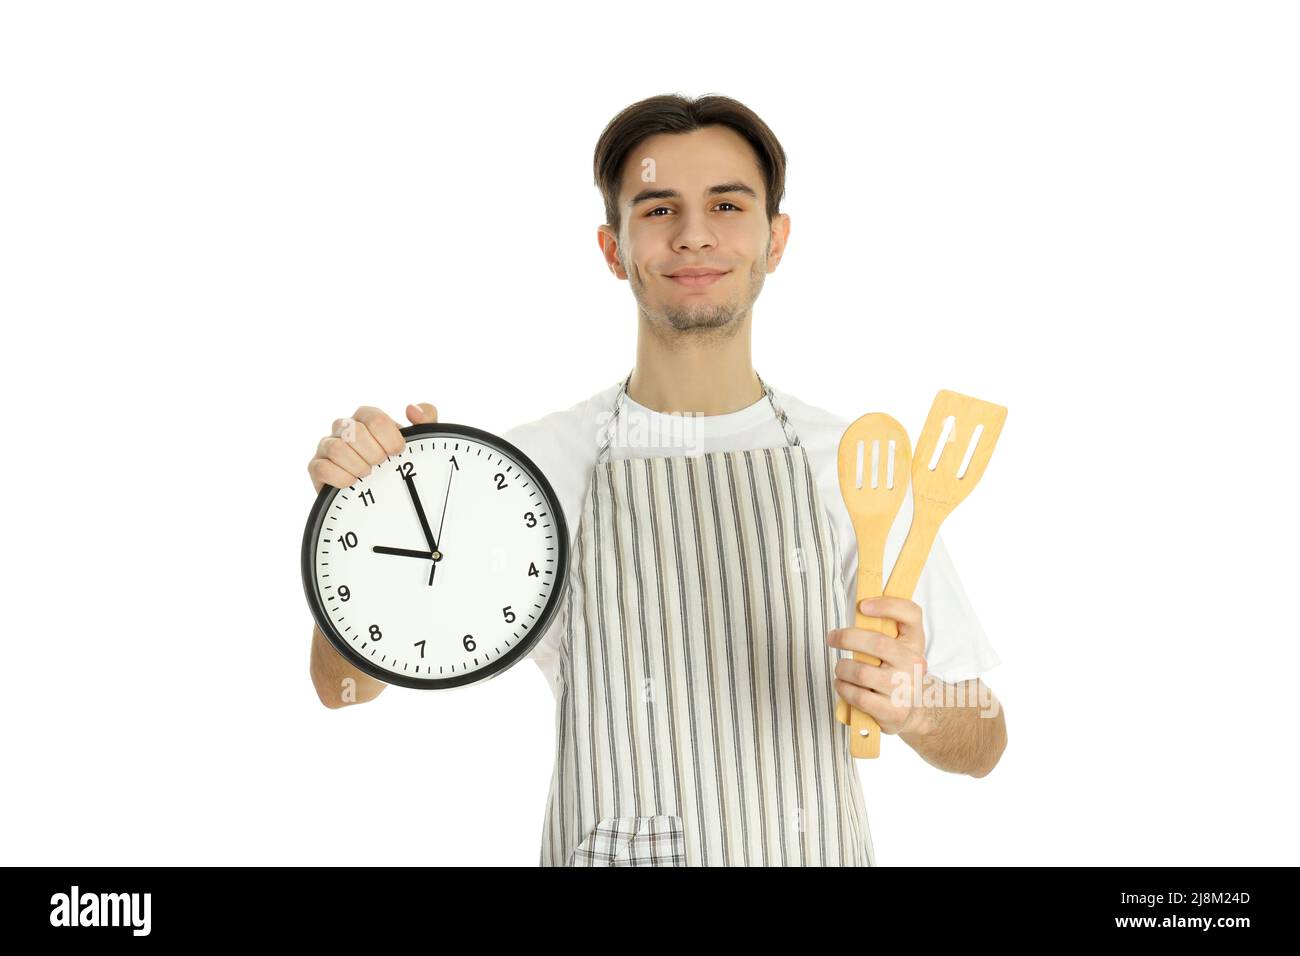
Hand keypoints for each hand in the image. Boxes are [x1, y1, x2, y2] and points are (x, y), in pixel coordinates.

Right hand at [306, 402, 436, 492]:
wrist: (381, 498)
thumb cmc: (398, 465)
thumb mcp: (419, 443)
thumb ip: (426, 421)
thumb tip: (412, 409)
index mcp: (367, 418)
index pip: (375, 418)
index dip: (390, 439)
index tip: (398, 453)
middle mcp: (344, 428)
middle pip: (354, 431)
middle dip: (374, 453)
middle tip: (382, 465)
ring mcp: (328, 446)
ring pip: (337, 449)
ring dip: (358, 466)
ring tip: (368, 476)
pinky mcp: (316, 467)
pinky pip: (322, 468)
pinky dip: (341, 478)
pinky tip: (352, 484)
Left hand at [826, 596, 933, 736]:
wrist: (912, 710)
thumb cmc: (895, 671)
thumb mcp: (897, 647)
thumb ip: (882, 629)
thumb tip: (856, 610)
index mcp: (915, 642)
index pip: (911, 614)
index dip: (888, 605)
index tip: (863, 606)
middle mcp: (914, 663)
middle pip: (878, 643)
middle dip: (847, 638)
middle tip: (832, 638)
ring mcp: (906, 689)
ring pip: (862, 672)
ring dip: (842, 668)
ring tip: (841, 669)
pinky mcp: (894, 711)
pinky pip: (859, 697)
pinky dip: (844, 689)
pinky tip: (843, 685)